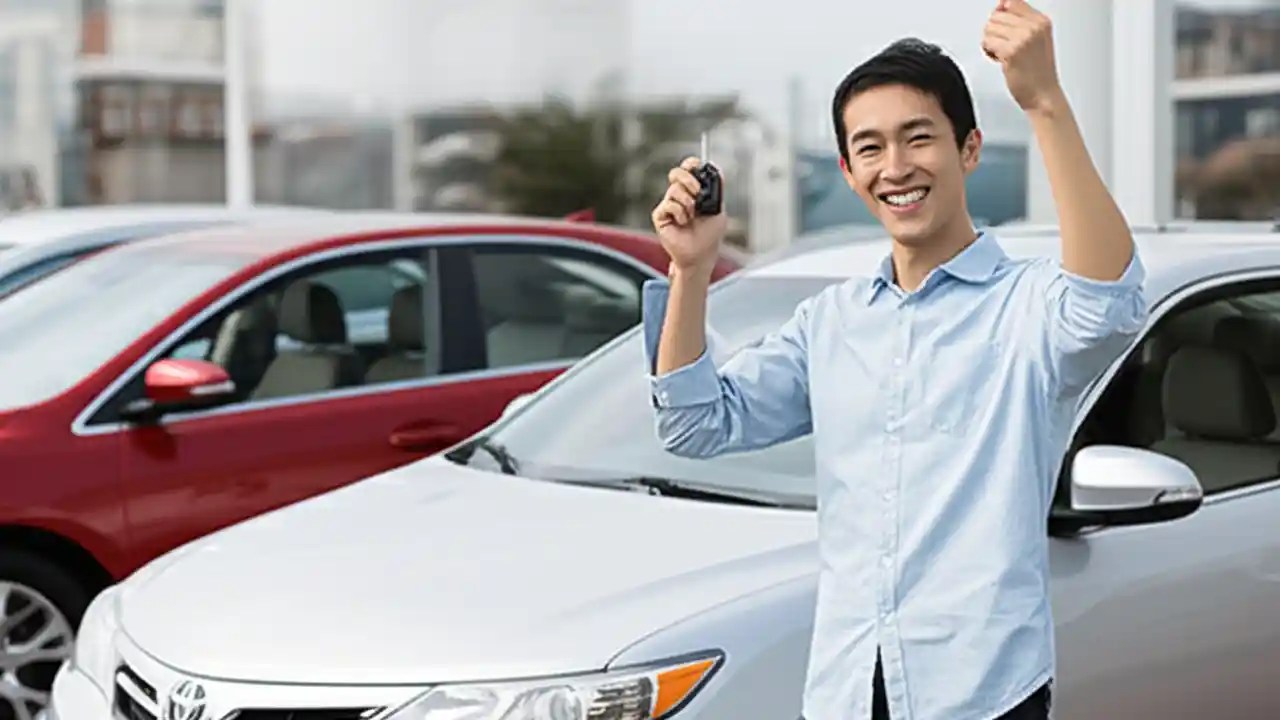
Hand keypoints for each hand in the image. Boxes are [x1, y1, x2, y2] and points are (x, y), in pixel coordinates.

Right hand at [651, 156, 726, 274]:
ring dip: (688, 203)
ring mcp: (669, 205)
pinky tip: (683, 223)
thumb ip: (716, 190)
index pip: (688, 169)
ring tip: (692, 216)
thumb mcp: (718, 209)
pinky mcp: (660, 216)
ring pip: (674, 189)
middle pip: (677, 173)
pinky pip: (669, 204)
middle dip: (689, 180)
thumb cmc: (709, 236)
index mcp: (693, 191)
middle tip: (698, 193)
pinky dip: (680, 213)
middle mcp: (679, 196)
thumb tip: (716, 171)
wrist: (700, 255)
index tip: (697, 167)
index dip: (691, 164)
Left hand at [982, 0, 1063, 113]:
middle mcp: (1033, 27)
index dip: (1002, 15)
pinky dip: (989, 51)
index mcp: (1041, 21)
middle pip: (997, 15)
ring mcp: (1023, 38)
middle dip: (995, 31)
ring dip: (991, 42)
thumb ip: (1019, 20)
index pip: (1013, 2)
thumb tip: (1001, 4)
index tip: (1004, 29)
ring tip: (1003, 53)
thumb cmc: (1038, 72)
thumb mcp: (1036, 39)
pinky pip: (987, 42)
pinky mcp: (1010, 51)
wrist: (1043, 95)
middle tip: (1003, 46)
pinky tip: (999, 59)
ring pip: (990, 28)